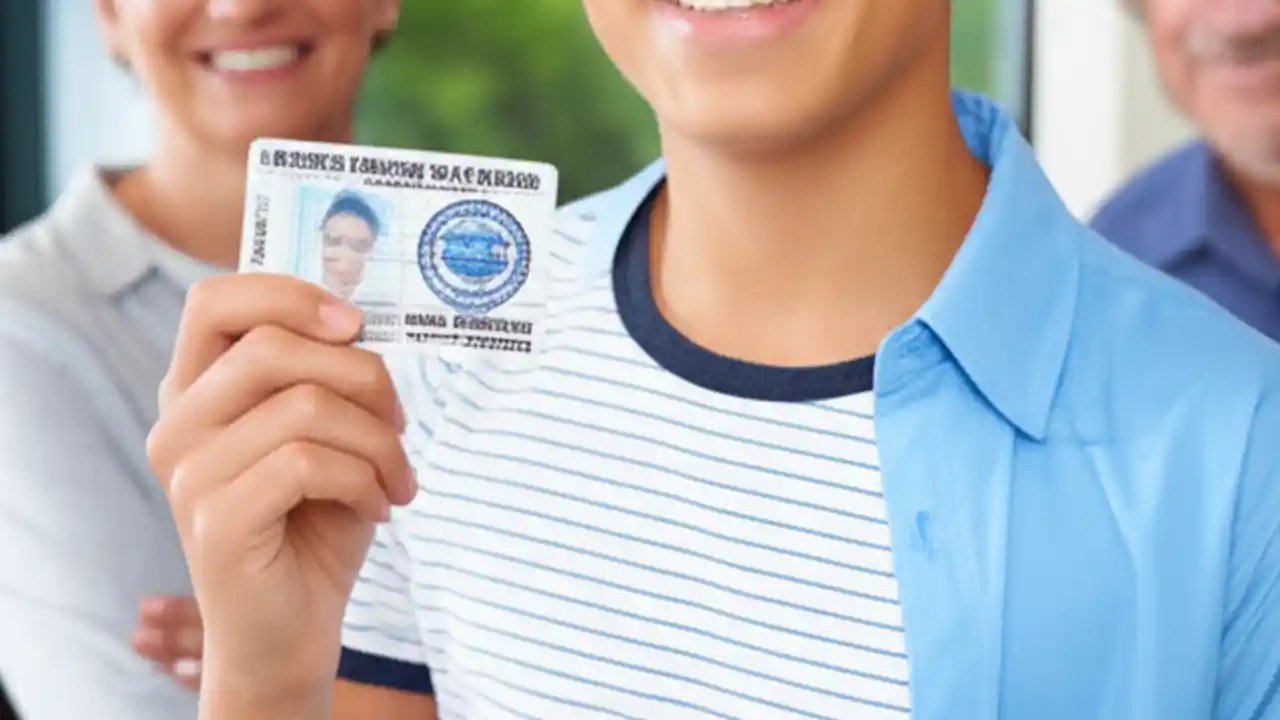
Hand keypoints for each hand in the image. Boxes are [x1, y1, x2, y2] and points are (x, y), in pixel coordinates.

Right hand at [146, 275, 416, 715]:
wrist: (289, 626)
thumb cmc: (314, 520)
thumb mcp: (326, 433)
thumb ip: (326, 375)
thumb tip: (360, 321)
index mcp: (196, 390)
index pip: (216, 300)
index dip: (290, 294)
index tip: (355, 324)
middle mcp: (178, 424)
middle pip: (274, 345)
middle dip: (363, 375)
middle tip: (399, 421)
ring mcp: (188, 472)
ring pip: (307, 406)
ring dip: (379, 441)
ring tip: (396, 477)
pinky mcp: (216, 519)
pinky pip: (308, 463)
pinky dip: (365, 481)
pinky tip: (378, 507)